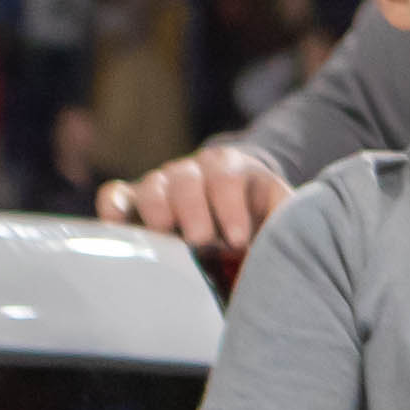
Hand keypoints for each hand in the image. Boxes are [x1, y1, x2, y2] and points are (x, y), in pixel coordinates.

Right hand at [103, 136, 296, 257]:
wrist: (228, 208)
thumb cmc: (257, 216)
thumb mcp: (278, 211)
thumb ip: (286, 218)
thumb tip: (296, 235)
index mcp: (230, 169)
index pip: (228, 179)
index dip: (231, 207)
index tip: (238, 239)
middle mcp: (192, 172)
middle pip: (187, 181)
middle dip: (194, 210)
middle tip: (202, 240)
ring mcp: (159, 185)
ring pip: (151, 187)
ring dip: (156, 210)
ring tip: (167, 235)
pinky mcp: (132, 202)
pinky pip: (116, 196)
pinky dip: (113, 208)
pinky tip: (118, 227)